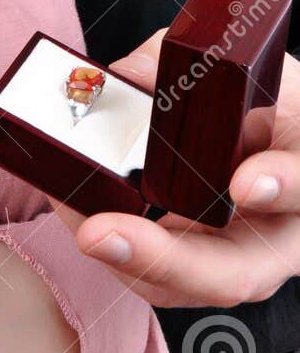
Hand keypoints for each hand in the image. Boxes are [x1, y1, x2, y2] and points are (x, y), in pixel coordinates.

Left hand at [51, 30, 299, 307]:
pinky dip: (116, 249)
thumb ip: (192, 67)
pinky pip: (161, 275)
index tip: (245, 183)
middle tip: (101, 234)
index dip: (281, 187)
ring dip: (125, 261)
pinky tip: (74, 211)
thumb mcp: (247, 69)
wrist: (280, 137)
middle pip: (235, 272)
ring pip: (187, 285)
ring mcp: (240, 260)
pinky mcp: (202, 265)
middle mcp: (282, 237)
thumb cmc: (270, 100)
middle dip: (165, 260)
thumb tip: (125, 75)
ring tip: (73, 221)